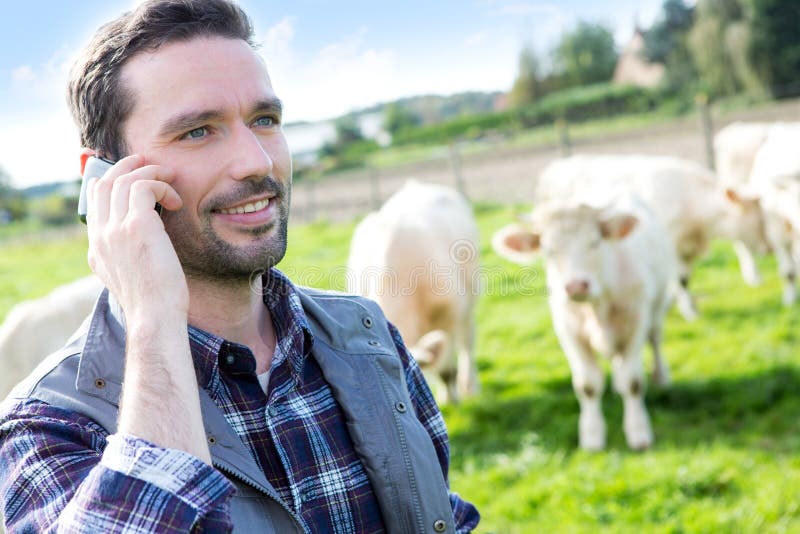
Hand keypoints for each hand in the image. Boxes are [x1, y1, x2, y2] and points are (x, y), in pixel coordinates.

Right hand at [86, 154, 186, 321]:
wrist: (155, 317)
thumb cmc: (154, 303)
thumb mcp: (134, 279)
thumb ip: (130, 258)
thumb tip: (143, 244)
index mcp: (97, 249)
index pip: (94, 202)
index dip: (110, 182)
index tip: (130, 176)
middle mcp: (101, 236)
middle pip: (105, 184)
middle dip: (126, 166)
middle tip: (148, 162)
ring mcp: (115, 229)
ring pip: (123, 180)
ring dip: (149, 172)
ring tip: (169, 177)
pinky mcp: (137, 226)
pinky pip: (143, 186)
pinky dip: (161, 185)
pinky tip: (176, 201)